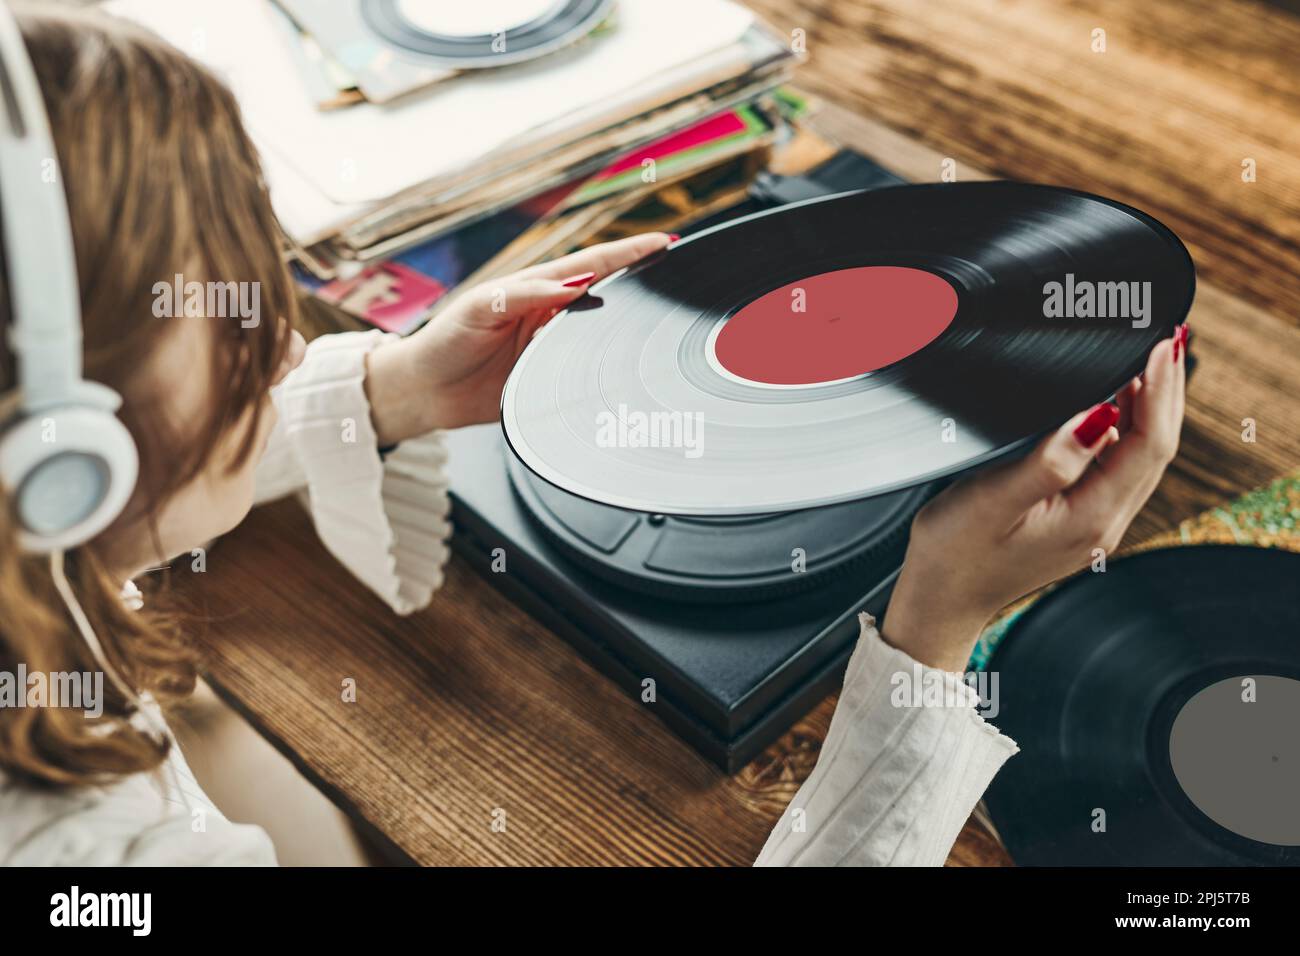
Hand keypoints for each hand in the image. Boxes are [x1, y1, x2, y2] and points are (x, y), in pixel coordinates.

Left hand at [364, 233, 672, 442]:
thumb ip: (525, 295)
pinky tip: (633, 371)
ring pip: (605, 335)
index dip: (630, 253)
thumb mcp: (480, 308)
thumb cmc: (445, 342)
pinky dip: (612, 373)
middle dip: (646, 284)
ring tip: (670, 319)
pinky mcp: (551, 382)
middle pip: (609, 296)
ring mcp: (554, 349)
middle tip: (684, 275)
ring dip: (634, 328)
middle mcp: (552, 316)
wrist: (424, 392)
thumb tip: (574, 284)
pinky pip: (590, 376)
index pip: (593, 265)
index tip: (666, 242)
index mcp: (537, 289)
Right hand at [883, 325, 1187, 671]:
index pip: (1150, 444)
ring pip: (1142, 457)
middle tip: (1166, 340)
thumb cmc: (955, 555)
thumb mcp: (993, 500)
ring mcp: (1094, 525)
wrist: (941, 602)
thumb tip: (1099, 417)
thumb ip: (1049, 461)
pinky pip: (1119, 467)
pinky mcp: (1078, 521)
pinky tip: (1115, 407)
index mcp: (1091, 517)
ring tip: (1149, 363)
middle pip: (1157, 448)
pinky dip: (1128, 429)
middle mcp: (1103, 523)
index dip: (1159, 390)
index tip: (1157, 345)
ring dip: (1150, 407)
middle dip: (1165, 390)